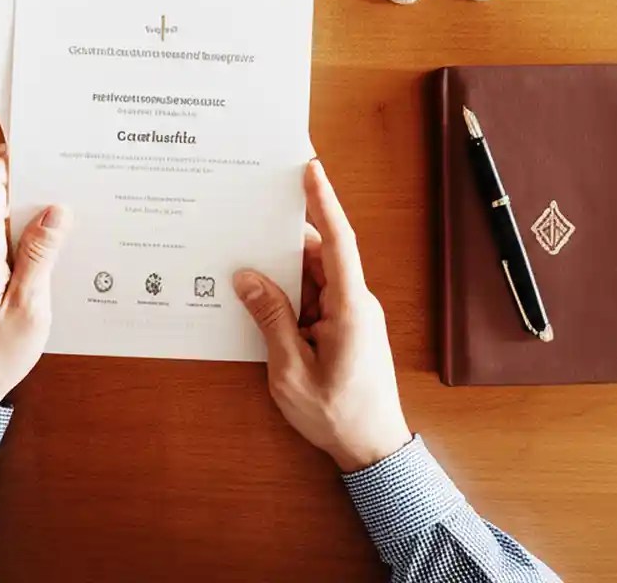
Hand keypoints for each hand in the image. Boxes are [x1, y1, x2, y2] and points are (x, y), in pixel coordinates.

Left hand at [0, 145, 71, 404]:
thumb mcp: (28, 308)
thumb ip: (41, 255)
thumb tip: (55, 210)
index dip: (11, 154)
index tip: (45, 149)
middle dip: (26, 175)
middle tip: (66, 175)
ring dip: (28, 205)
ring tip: (68, 209)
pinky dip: (23, 231)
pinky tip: (52, 245)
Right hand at [233, 160, 410, 471]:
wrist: (373, 448)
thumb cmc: (336, 415)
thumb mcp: (291, 371)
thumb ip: (271, 320)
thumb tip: (248, 278)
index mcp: (350, 308)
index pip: (337, 242)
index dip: (323, 202)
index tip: (310, 168)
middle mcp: (355, 304)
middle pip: (319, 255)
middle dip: (285, 234)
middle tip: (253, 207)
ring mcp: (351, 315)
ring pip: (313, 276)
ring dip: (282, 269)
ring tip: (244, 254)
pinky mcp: (343, 328)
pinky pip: (313, 297)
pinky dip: (288, 293)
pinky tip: (258, 296)